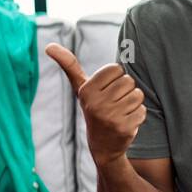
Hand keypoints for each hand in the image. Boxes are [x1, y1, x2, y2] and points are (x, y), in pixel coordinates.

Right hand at [46, 43, 145, 165]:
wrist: (102, 145)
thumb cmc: (93, 108)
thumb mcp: (80, 88)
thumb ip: (69, 64)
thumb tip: (48, 46)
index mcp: (86, 90)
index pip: (116, 68)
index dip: (115, 78)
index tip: (106, 91)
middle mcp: (96, 103)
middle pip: (128, 80)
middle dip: (125, 90)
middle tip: (114, 104)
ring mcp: (110, 117)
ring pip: (137, 95)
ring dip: (133, 103)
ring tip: (121, 112)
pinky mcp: (124, 128)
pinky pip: (142, 110)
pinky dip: (138, 115)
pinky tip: (126, 122)